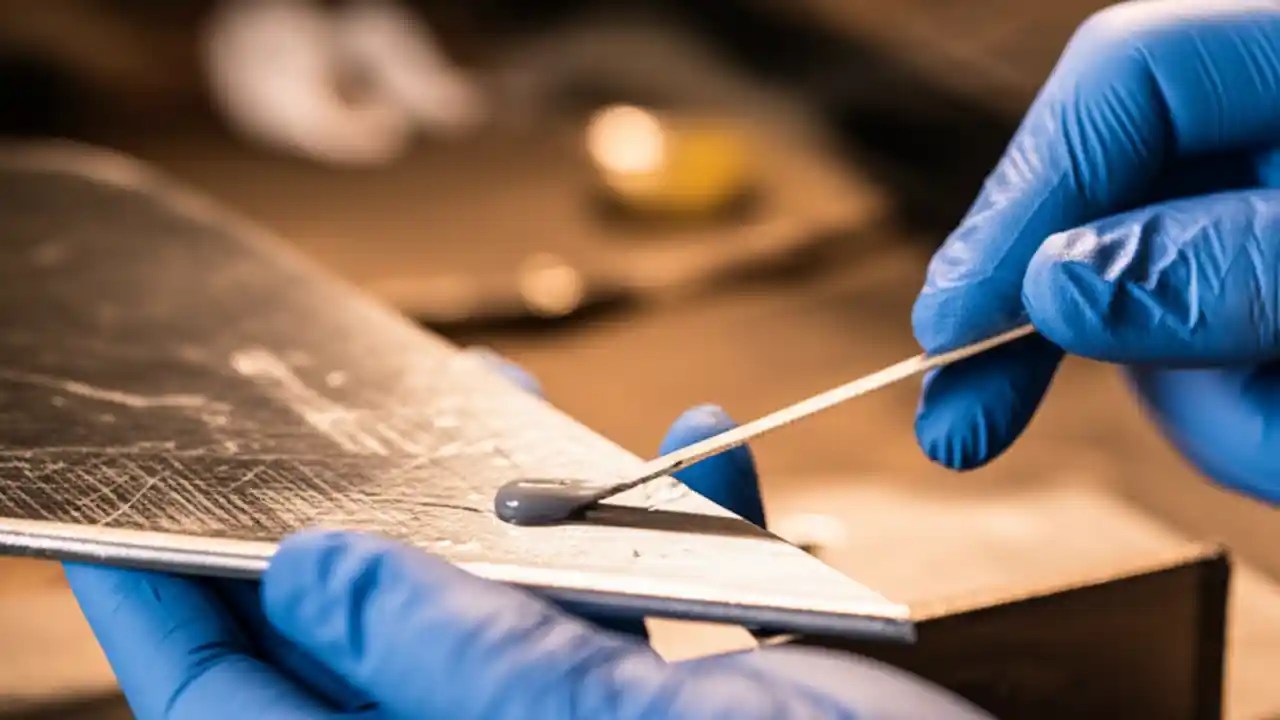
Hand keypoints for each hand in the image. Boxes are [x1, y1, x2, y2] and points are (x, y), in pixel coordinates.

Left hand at [66, 353, 984, 718]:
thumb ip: (464, 663)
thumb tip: (318, 574)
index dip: (178, 623)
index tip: (124, 526)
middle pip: (383, 657)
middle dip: (362, 527)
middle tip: (336, 430)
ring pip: (522, 620)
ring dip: (520, 508)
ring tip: (514, 409)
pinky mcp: (718, 716)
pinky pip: (666, 616)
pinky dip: (679, 531)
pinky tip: (706, 461)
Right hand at [912, 0, 1279, 502]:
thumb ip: (1221, 277)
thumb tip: (1049, 285)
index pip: (1126, 78)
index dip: (1021, 192)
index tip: (952, 321)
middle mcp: (1268, 139)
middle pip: (1103, 192)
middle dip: (1043, 323)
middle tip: (955, 428)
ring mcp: (1257, 221)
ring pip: (1149, 302)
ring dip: (1199, 397)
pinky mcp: (1252, 294)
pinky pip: (1198, 359)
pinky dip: (1236, 419)